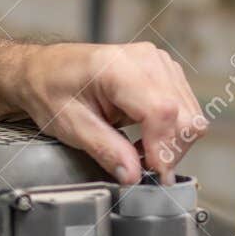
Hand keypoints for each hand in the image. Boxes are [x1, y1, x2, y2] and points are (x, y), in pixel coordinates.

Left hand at [0, 39, 205, 183]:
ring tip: (139, 153)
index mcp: (118, 67)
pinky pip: (184, 108)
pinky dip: (170, 132)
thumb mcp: (71, 126)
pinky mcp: (164, 72)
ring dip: (171, 143)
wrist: (44, 69)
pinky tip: (145, 139)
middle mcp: (146, 60)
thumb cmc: (51, 90)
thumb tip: (133, 175)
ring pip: (190, 115)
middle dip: (169, 151)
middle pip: (184, 115)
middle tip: (141, 168)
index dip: (163, 149)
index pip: (161, 111)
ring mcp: (159, 63)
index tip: (154, 174)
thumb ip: (105, 151)